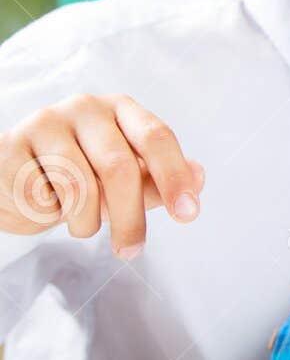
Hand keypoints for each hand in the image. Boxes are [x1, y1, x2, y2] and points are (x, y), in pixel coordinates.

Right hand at [0, 94, 205, 257]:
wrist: (17, 179)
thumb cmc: (80, 176)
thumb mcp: (123, 177)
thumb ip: (157, 179)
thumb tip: (199, 178)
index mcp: (121, 109)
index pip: (156, 137)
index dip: (174, 176)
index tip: (188, 214)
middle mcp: (85, 108)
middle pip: (119, 167)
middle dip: (130, 217)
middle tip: (131, 251)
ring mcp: (45, 123)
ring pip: (78, 187)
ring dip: (85, 222)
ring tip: (82, 226)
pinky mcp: (10, 146)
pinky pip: (39, 196)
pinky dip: (49, 215)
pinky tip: (45, 206)